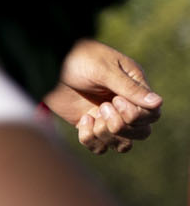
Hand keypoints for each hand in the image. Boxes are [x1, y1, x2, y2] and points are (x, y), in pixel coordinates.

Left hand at [45, 39, 161, 153]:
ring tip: (92, 115)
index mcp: (134, 88)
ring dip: (107, 134)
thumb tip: (158, 103)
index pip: (151, 115)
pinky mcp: (88, 126)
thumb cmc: (77, 59)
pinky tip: (83, 120)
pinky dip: (91, 139)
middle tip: (103, 108)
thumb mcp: (104, 70)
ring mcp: (106, 117)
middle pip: (141, 132)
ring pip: (122, 144)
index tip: (115, 100)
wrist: (47, 64)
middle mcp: (124, 105)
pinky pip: (99, 146)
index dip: (136, 115)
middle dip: (122, 126)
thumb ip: (129, 88)